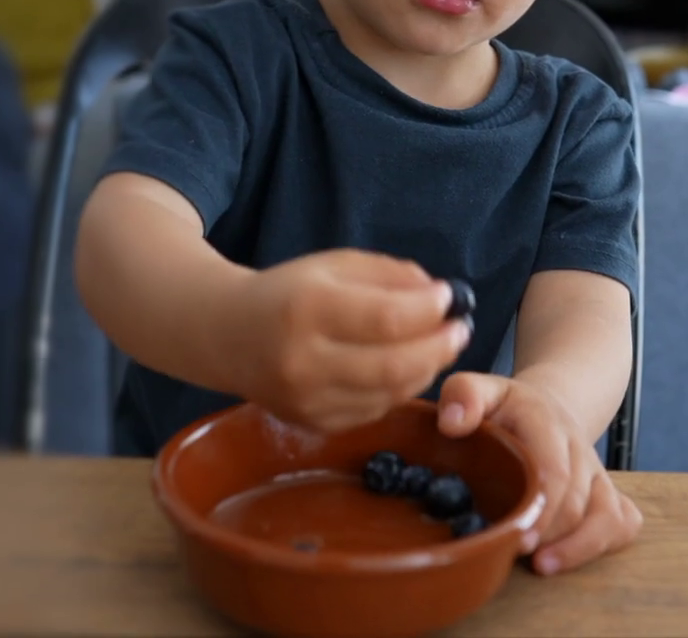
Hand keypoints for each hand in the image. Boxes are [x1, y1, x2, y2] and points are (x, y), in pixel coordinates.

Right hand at [228, 249, 468, 432]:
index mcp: (307, 308)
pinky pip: (374, 410)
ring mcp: (306, 399)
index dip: (428, 310)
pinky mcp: (311, 423)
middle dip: (439, 347)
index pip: (386, 318)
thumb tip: (437, 294)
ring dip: (426, 369)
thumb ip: (387, 274)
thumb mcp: (332, 264)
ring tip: (440, 346)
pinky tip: (408, 368)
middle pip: (394, 365)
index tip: (450, 297)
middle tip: (462, 329)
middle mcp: (303, 360)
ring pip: (389, 393)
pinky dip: (400, 389)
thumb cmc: (287, 292)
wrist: (226, 336)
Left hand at [436, 372, 642, 575]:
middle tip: (516, 553)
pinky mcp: (608, 492)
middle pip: (576, 501)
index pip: (555, 468)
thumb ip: (463, 395)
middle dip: (550, 533)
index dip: (540, 507)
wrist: (546, 404)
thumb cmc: (505, 408)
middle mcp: (578, 447)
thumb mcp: (482, 389)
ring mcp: (597, 472)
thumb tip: (451, 423)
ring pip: (607, 515)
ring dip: (578, 547)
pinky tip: (570, 557)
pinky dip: (604, 543)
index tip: (514, 534)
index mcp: (546, 421)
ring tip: (543, 565)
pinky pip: (624, 522)